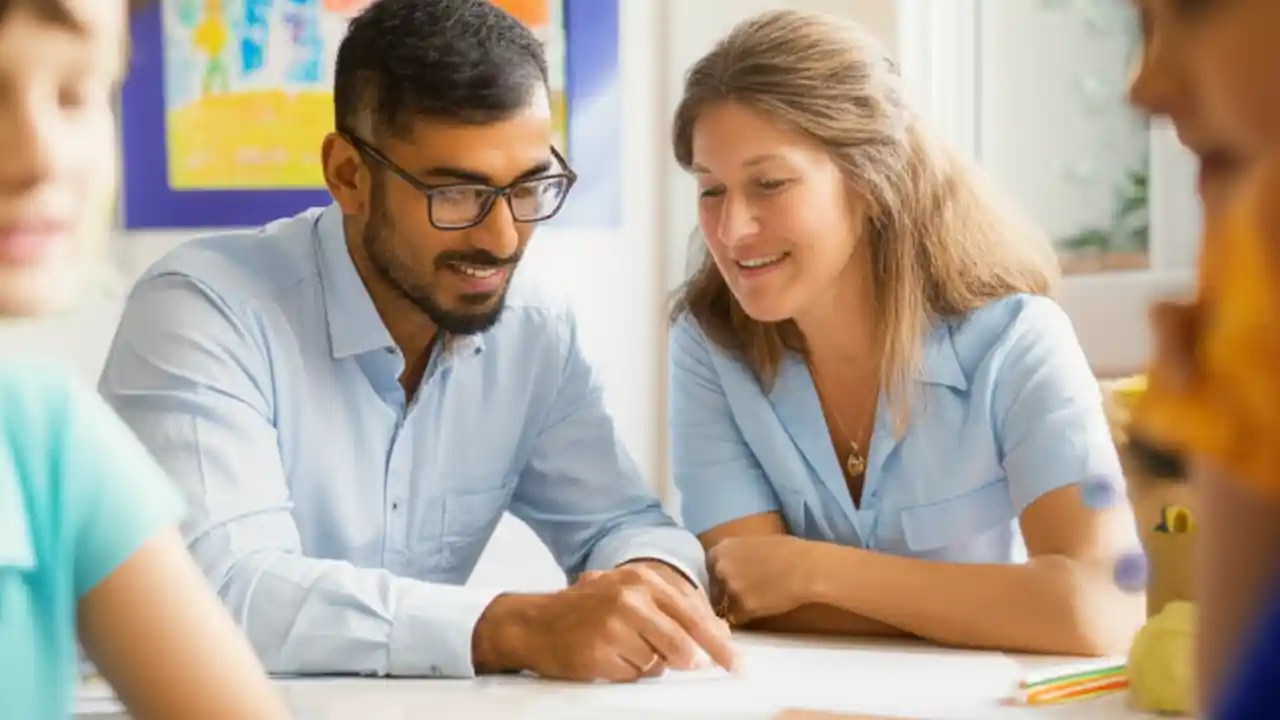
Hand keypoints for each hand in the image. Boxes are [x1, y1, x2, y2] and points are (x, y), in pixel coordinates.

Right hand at [474, 564, 737, 681]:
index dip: (719, 642)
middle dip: (708, 658)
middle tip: (729, 670)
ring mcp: (615, 624)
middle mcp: (631, 597)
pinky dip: (628, 671)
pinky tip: (608, 657)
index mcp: (643, 580)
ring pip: (659, 662)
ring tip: (625, 648)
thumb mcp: (632, 597)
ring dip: (651, 663)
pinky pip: (634, 673)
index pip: (693, 613)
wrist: (537, 622)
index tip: (739, 663)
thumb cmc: (590, 610)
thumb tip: (720, 631)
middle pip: (685, 639)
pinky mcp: (601, 650)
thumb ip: (673, 611)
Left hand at [709, 535, 820, 624]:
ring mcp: (730, 589)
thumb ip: (737, 553)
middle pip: (712, 585)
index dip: (717, 574)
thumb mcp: (755, 542)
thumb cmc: (789, 550)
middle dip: (722, 590)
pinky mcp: (743, 608)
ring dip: (731, 605)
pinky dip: (744, 616)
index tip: (724, 580)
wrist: (807, 568)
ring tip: (751, 602)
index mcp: (722, 548)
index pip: (708, 566)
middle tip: (738, 593)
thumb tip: (731, 563)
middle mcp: (721, 568)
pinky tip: (757, 610)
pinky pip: (736, 617)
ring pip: (722, 603)